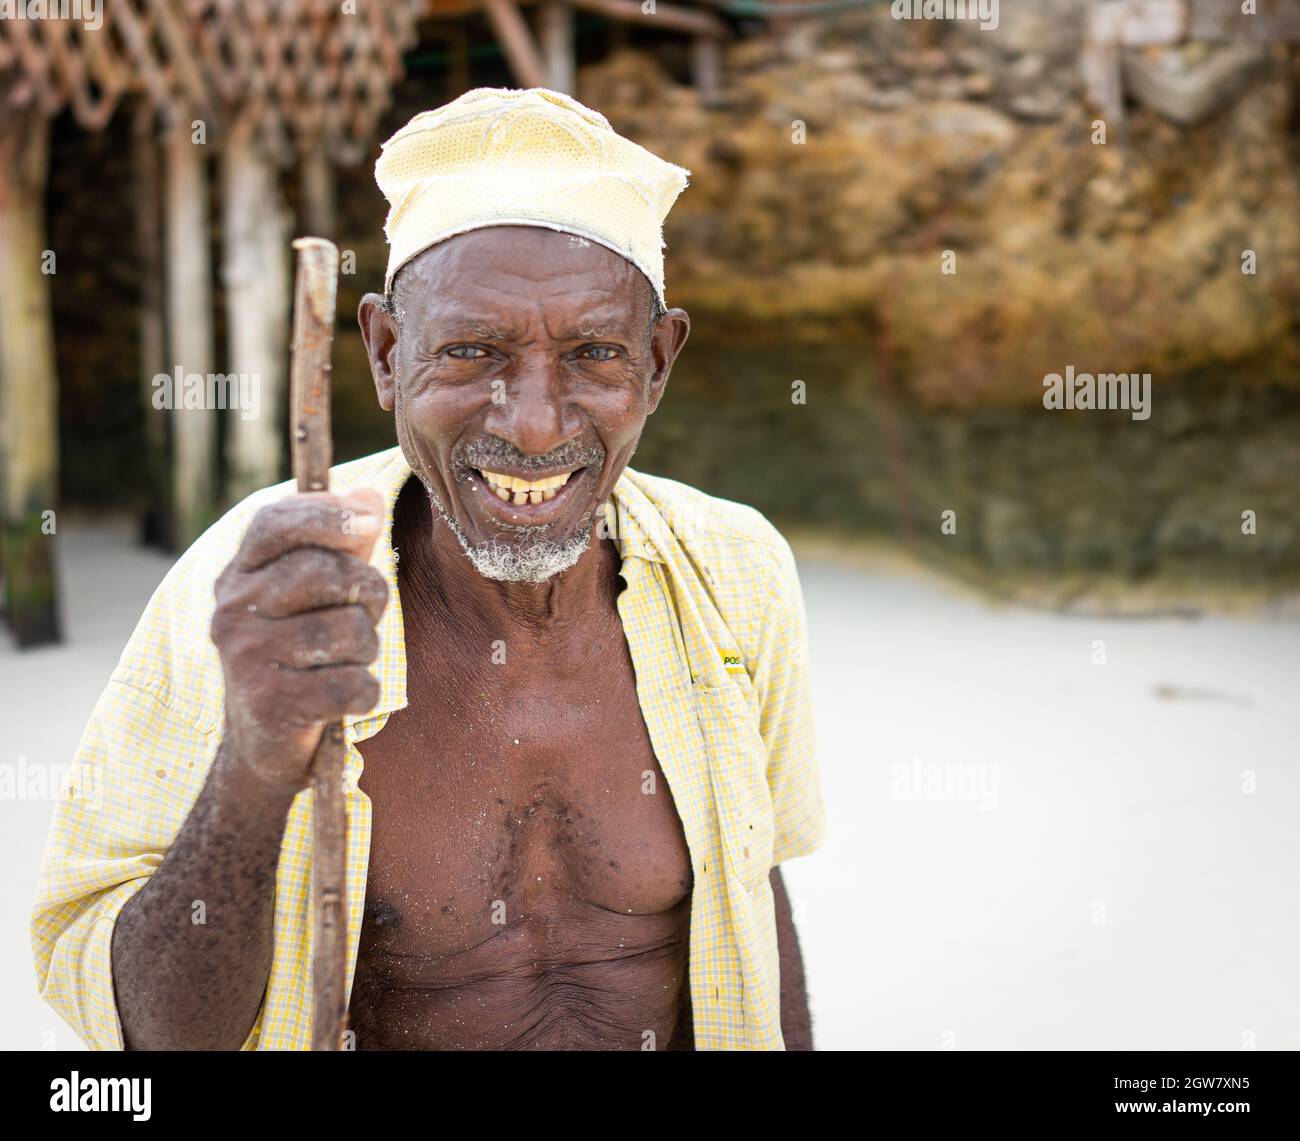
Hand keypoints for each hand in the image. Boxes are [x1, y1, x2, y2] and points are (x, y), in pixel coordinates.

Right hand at [210, 488, 388, 792]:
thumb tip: (369, 497)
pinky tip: (343, 698)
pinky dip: (364, 694)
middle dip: (369, 593)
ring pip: (350, 631)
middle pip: (328, 573)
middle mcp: (232, 609)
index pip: (276, 522)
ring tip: (345, 660)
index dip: (328, 514)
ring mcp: (246, 658)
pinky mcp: (270, 705)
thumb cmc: (302, 652)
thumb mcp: (317, 592)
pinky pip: (354, 685)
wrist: (263, 741)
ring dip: (367, 649)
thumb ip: (344, 544)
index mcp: (240, 573)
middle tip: (366, 613)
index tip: (371, 522)